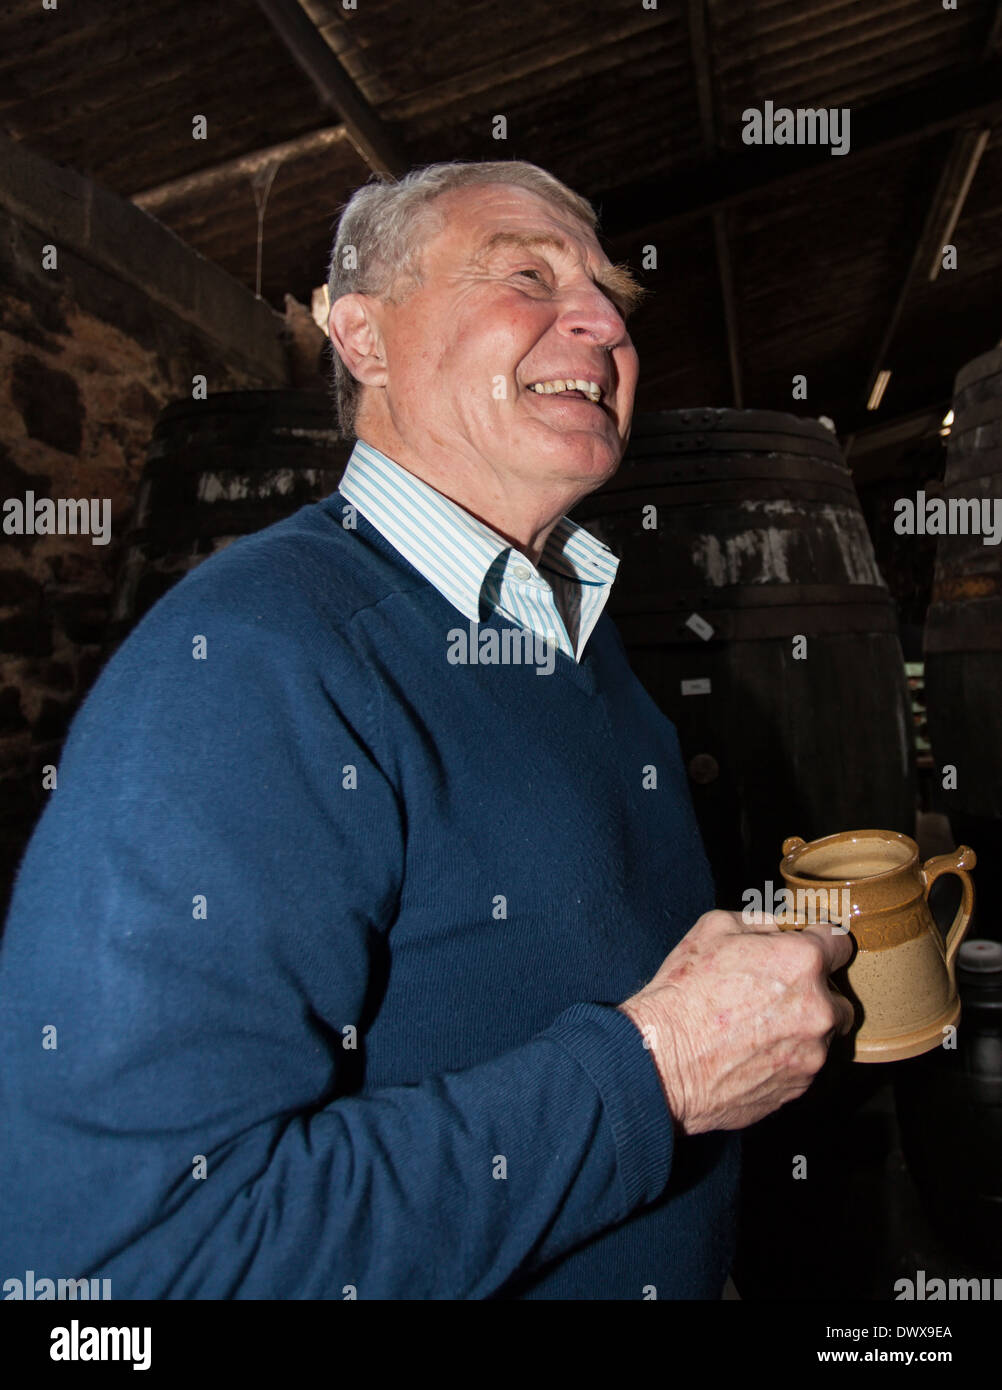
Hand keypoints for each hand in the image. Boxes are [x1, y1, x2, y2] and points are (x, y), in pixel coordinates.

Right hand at [619, 909, 854, 1133]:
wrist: (663, 1059)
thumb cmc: (684, 992)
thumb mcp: (713, 928)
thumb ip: (760, 921)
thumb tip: (781, 926)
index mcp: (802, 962)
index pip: (841, 944)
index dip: (821, 943)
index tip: (808, 949)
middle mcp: (819, 1008)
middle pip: (839, 996)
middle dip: (814, 993)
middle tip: (774, 994)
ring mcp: (813, 1053)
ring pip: (824, 1035)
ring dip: (802, 1028)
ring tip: (758, 1028)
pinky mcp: (800, 1087)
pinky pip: (806, 1065)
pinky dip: (787, 1057)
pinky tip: (752, 1052)